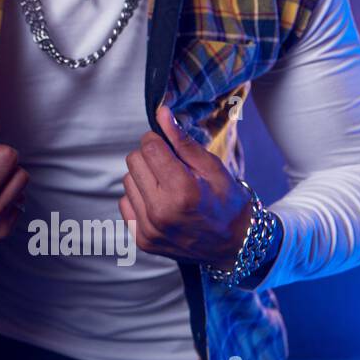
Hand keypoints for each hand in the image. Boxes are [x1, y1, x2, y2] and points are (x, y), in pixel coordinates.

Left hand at [119, 105, 252, 266]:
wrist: (235, 246)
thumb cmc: (227, 203)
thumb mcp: (213, 168)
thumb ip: (183, 141)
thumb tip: (161, 113)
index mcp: (183, 192)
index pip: (149, 147)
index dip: (158, 140)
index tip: (169, 146)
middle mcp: (162, 213)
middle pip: (134, 161)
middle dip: (150, 157)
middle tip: (171, 167)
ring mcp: (150, 229)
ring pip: (127, 181)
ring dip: (144, 178)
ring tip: (168, 187)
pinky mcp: (142, 240)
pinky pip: (125, 203)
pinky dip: (139, 198)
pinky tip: (160, 203)